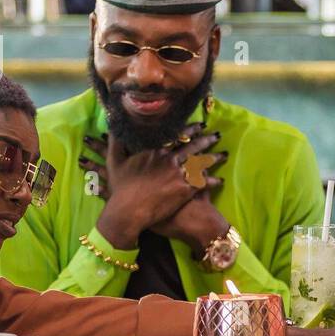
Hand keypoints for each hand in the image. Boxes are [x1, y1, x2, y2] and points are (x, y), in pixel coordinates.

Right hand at [81, 126, 222, 248]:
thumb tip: (112, 126)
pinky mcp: (185, 189)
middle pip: (192, 146)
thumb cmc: (120, 188)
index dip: (190, 130)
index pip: (177, 136)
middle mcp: (170, 159)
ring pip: (201, 163)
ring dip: (213, 158)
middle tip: (216, 135)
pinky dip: (213, 181)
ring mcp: (179, 174)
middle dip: (206, 140)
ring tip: (223, 155)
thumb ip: (115, 142)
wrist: (128, 210)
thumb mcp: (114, 161)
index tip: (199, 125)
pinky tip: (220, 180)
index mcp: (155, 150)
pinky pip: (203, 183)